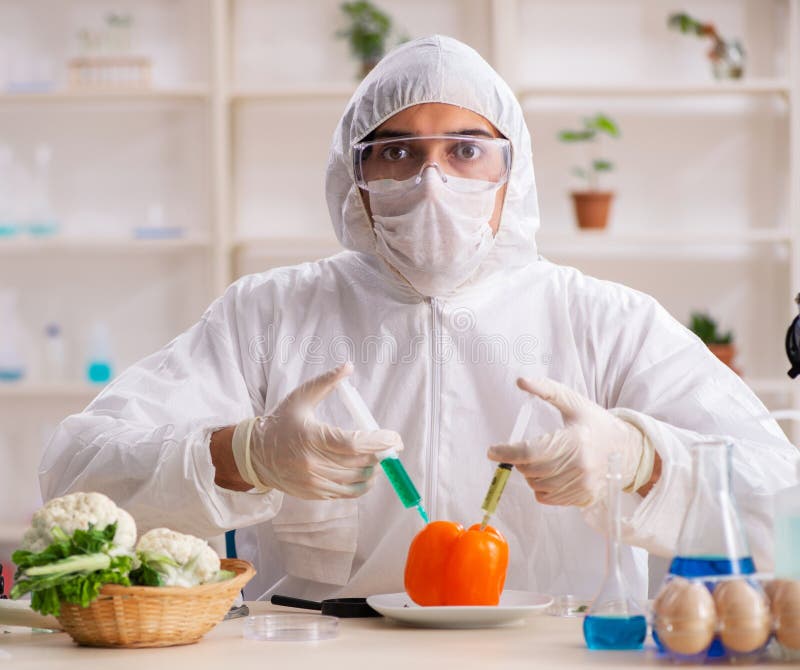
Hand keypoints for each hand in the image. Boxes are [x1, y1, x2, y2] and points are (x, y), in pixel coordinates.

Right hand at [232, 363, 402, 498]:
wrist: (255, 454)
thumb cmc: (281, 422)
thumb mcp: (301, 397)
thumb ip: (327, 382)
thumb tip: (349, 366)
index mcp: (311, 437)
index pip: (353, 444)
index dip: (378, 442)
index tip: (394, 437)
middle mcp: (312, 463)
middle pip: (359, 462)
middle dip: (383, 455)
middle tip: (394, 445)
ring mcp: (314, 482)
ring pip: (357, 479)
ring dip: (375, 469)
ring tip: (382, 457)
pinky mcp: (315, 494)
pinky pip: (348, 492)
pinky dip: (363, 483)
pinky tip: (369, 471)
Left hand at [487, 378, 644, 506]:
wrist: (627, 449)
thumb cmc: (596, 423)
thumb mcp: (573, 402)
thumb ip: (547, 390)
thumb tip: (521, 380)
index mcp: (575, 440)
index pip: (530, 452)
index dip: (507, 452)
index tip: (492, 450)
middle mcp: (580, 466)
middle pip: (531, 470)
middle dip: (519, 461)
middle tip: (523, 451)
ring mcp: (583, 485)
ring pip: (536, 486)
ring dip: (530, 474)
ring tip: (541, 460)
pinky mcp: (583, 498)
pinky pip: (547, 498)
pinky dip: (541, 487)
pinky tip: (550, 473)